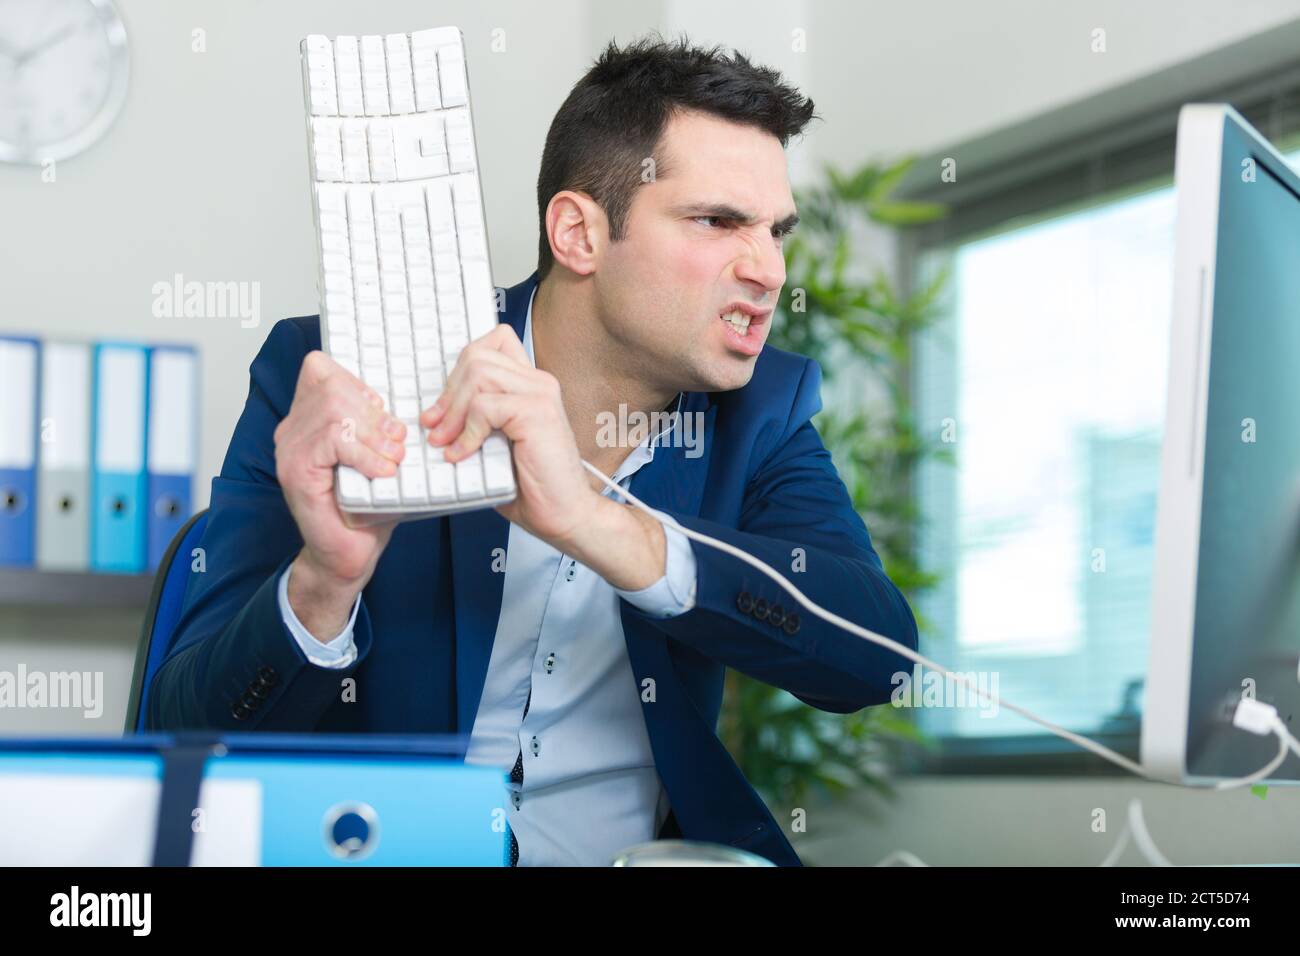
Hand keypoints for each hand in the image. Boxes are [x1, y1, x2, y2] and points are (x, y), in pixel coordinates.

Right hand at [274, 350, 405, 598]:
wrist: (347, 557)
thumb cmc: (365, 511)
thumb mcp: (380, 457)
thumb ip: (384, 427)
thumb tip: (418, 406)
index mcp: (307, 420)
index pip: (320, 368)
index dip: (357, 384)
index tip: (381, 416)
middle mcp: (292, 430)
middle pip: (333, 386)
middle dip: (374, 413)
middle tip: (396, 443)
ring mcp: (290, 450)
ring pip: (335, 409)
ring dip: (374, 435)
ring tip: (392, 459)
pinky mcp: (296, 471)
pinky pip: (335, 439)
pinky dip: (366, 454)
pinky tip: (382, 472)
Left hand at [420, 324, 598, 549]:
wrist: (564, 514)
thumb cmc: (532, 485)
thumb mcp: (495, 444)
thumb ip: (475, 419)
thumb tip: (432, 414)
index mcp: (530, 384)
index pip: (491, 343)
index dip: (459, 369)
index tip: (443, 407)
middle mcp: (538, 382)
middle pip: (477, 356)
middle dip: (447, 392)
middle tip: (435, 427)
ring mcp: (540, 394)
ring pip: (478, 374)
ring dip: (453, 411)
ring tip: (443, 441)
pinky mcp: (537, 413)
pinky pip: (484, 406)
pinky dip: (465, 433)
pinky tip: (461, 454)